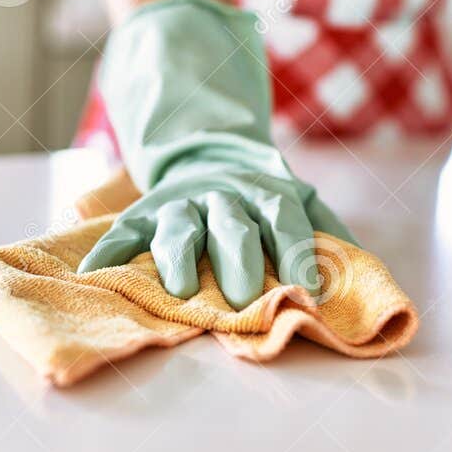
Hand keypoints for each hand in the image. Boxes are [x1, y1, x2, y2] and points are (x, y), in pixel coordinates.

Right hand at [78, 141, 351, 306]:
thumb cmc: (266, 200)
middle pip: (233, 226)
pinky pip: (124, 230)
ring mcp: (182, 201)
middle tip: (244, 299)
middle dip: (239, 262)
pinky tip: (95, 272)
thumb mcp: (304, 203)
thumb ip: (329, 236)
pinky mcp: (144, 210)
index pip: (286, 222)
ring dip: (179, 257)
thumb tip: (357, 283)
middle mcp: (226, 195)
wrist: (212, 152)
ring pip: (179, 226)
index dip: (297, 253)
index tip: (307, 290)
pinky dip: (108, 251)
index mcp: (270, 194)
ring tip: (182, 291)